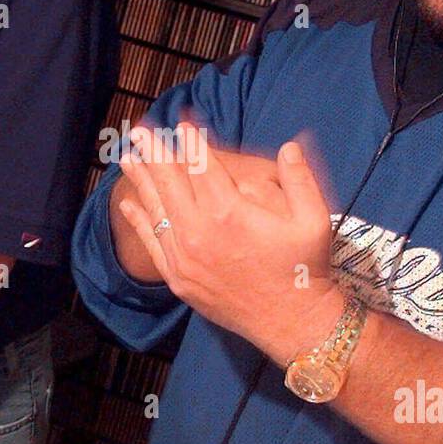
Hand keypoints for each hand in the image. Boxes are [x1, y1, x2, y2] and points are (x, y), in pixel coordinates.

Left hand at [117, 123, 343, 364]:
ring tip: (128, 157)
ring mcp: (184, 257)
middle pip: (170, 182)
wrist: (292, 322)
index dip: (191, 140)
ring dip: (142, 181)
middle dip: (155, 152)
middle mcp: (199, 232)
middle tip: (141, 130)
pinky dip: (139, 221)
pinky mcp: (179, 279)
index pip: (201, 165)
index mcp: (229, 212)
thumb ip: (300, 178)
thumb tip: (289, 145)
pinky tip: (129, 205)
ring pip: (157, 210)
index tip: (182, 121)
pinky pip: (152, 244)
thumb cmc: (305, 267)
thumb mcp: (314, 219)